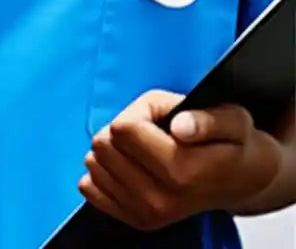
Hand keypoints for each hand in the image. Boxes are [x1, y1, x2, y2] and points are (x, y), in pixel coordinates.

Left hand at [79, 90, 284, 230]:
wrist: (242, 181)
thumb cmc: (233, 145)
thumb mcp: (234, 120)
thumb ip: (207, 119)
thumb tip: (180, 126)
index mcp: (183, 171)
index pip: (123, 128)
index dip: (140, 112)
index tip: (162, 117)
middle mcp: (160, 198)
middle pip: (103, 144)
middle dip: (123, 129)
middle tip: (154, 134)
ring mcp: (144, 212)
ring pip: (93, 163)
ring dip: (114, 150)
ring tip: (147, 151)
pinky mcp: (132, 218)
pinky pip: (88, 186)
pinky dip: (104, 171)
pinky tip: (132, 168)